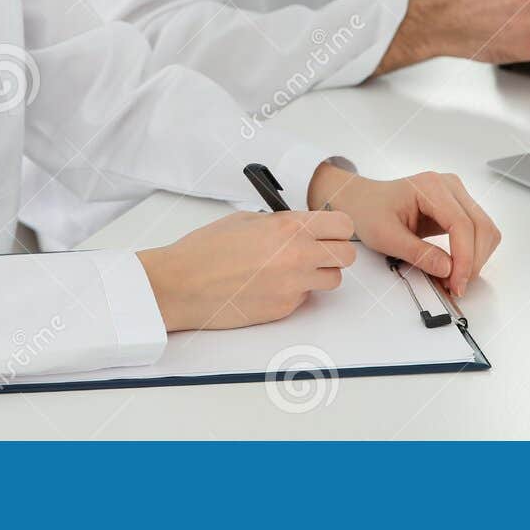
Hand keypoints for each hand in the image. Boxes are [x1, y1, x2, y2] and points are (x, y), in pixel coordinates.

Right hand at [137, 209, 354, 331]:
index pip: (343, 226)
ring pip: (332, 280)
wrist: (182, 285)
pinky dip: (293, 291)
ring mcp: (293, 287)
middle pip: (347, 255)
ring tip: (291, 269)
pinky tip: (268, 285)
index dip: (338, 228)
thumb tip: (298, 226)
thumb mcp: (245, 220)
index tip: (330, 230)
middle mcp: (298, 257)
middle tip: (317, 250)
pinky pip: (304, 298)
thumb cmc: (205, 250)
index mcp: (289, 228)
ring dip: (319, 274)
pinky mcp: (284, 309)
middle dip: (335, 252)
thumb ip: (279, 222)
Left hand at [309, 167, 500, 298]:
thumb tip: (448, 270)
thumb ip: (418, 254)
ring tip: (454, 279)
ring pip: (485, 231)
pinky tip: (455, 268)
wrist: (362, 201)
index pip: (461, 224)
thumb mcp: (386, 236)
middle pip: (481, 227)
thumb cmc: (369, 211)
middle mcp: (449, 186)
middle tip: (457, 287)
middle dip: (473, 261)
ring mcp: (457, 196)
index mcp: (431, 187)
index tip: (457, 283)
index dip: (464, 258)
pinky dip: (472, 254)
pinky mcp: (458, 209)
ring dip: (476, 259)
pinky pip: (478, 233)